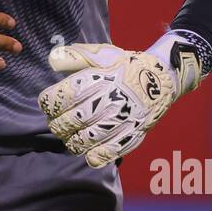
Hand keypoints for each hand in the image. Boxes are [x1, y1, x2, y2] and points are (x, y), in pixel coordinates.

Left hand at [36, 43, 176, 167]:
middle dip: (57, 125)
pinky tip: (89, 153)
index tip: (49, 105)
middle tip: (57, 124)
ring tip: (70, 137)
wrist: (163, 77)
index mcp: (96, 80)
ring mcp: (120, 120)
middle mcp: (106, 101)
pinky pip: (109, 151)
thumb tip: (52, 61)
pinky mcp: (132, 134)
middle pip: (70, 121)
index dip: (48, 104)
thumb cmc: (127, 66)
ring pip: (85, 139)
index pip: (60, 98)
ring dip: (72, 141)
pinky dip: (95, 156)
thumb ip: (76, 57)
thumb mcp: (102, 54)